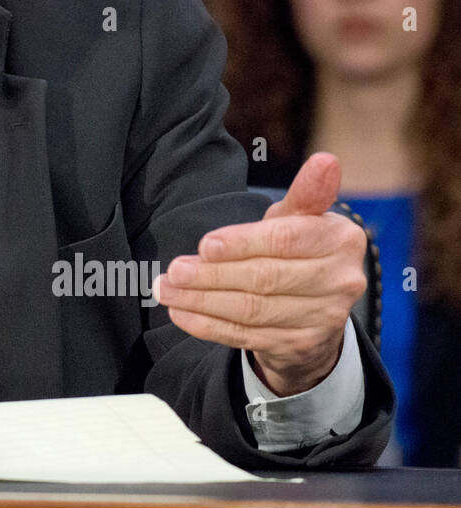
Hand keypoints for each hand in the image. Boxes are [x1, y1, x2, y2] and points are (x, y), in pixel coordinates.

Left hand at [152, 153, 366, 396]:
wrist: (316, 309)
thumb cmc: (298, 249)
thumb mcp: (299, 218)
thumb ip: (303, 193)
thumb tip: (326, 160)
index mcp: (341, 239)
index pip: (285, 241)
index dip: (242, 243)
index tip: (205, 245)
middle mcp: (341, 281)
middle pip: (264, 278)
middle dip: (211, 275)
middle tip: (173, 270)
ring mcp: (323, 318)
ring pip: (251, 310)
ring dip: (201, 301)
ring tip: (166, 290)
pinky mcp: (301, 346)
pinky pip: (245, 336)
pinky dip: (207, 326)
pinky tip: (180, 313)